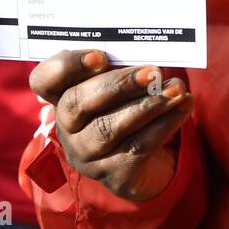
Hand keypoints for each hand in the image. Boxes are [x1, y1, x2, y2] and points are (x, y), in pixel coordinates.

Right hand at [29, 50, 193, 201]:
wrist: (153, 161)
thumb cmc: (134, 106)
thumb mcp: (127, 83)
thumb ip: (129, 65)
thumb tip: (152, 52)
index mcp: (63, 96)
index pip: (45, 80)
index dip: (67, 66)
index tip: (100, 56)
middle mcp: (68, 128)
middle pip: (77, 103)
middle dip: (117, 84)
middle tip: (153, 71)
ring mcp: (87, 156)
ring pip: (109, 128)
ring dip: (147, 105)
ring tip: (177, 89)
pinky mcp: (114, 176)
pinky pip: (138, 148)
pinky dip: (165, 124)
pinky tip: (184, 106)